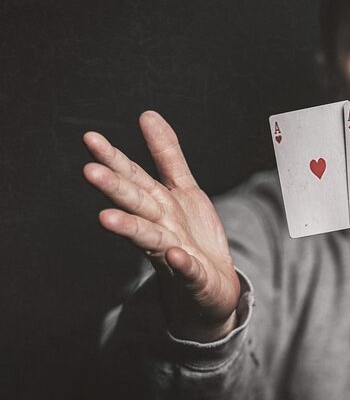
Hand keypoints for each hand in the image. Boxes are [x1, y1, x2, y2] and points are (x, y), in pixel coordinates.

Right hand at [83, 111, 239, 341]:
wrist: (210, 285)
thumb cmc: (190, 234)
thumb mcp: (183, 189)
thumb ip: (167, 155)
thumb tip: (147, 115)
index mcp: (156, 204)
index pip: (133, 178)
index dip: (114, 158)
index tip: (91, 138)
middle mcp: (158, 227)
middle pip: (135, 204)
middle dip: (114, 189)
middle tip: (89, 172)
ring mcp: (173, 254)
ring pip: (148, 239)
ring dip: (128, 228)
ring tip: (107, 218)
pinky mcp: (194, 276)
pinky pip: (187, 270)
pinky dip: (181, 263)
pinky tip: (175, 254)